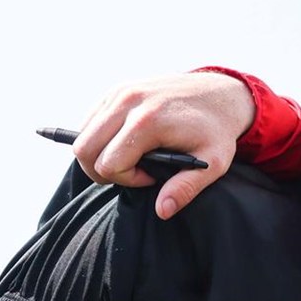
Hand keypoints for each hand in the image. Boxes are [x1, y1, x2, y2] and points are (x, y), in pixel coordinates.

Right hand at [72, 71, 253, 218]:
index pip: (109, 164)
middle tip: (134, 173)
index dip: (128, 179)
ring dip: (100, 155)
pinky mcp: (116, 90)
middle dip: (103, 171)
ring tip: (133, 158)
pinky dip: (100, 139)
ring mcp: (119, 92)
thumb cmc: (216, 131)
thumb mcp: (213, 163)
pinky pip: (89, 123)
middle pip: (84, 150)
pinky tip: (127, 143)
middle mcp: (128, 102)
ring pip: (82, 136)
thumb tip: (162, 210)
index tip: (152, 176)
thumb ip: (186, 188)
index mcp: (148, 121)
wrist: (219, 94)